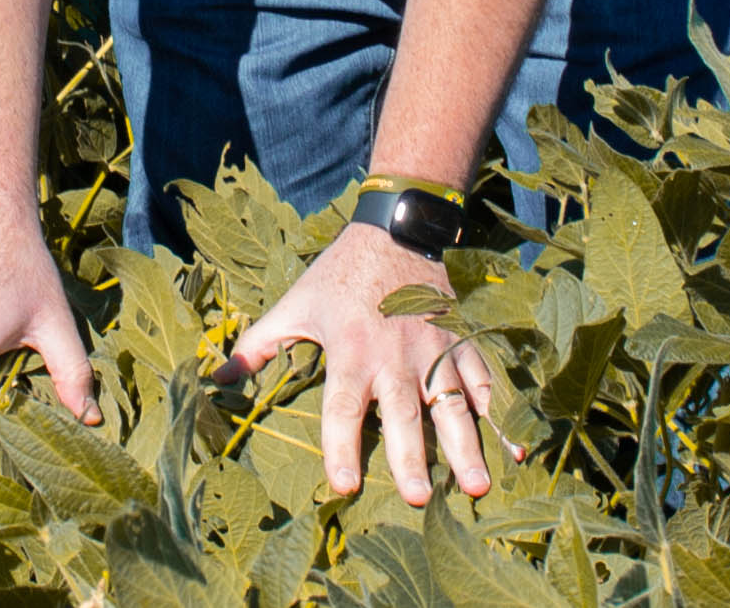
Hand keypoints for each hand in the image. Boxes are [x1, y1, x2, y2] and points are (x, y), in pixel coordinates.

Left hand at [217, 224, 518, 505]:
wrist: (392, 232)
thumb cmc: (336, 277)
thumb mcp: (294, 305)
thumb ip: (259, 344)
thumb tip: (218, 378)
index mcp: (349, 350)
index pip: (341, 406)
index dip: (340, 445)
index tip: (343, 484)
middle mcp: (393, 355)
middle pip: (402, 413)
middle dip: (410, 456)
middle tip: (415, 497)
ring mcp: (432, 349)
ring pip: (451, 403)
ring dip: (464, 446)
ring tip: (476, 487)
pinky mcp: (458, 342)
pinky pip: (482, 380)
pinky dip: (497, 412)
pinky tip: (511, 448)